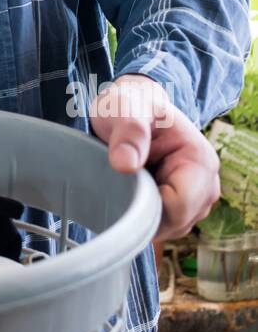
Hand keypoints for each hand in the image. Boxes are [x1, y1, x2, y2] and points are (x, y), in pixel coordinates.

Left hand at [88, 74, 220, 241]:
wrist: (132, 106)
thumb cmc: (130, 104)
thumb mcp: (123, 108)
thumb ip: (128, 132)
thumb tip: (125, 165)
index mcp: (200, 159)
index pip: (179, 206)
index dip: (147, 205)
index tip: (125, 184)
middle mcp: (208, 182)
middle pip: (177, 222)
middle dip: (145, 212)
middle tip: (122, 181)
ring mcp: (199, 197)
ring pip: (172, 227)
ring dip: (145, 215)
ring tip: (129, 182)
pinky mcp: (187, 205)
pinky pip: (167, 226)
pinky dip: (147, 217)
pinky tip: (135, 192)